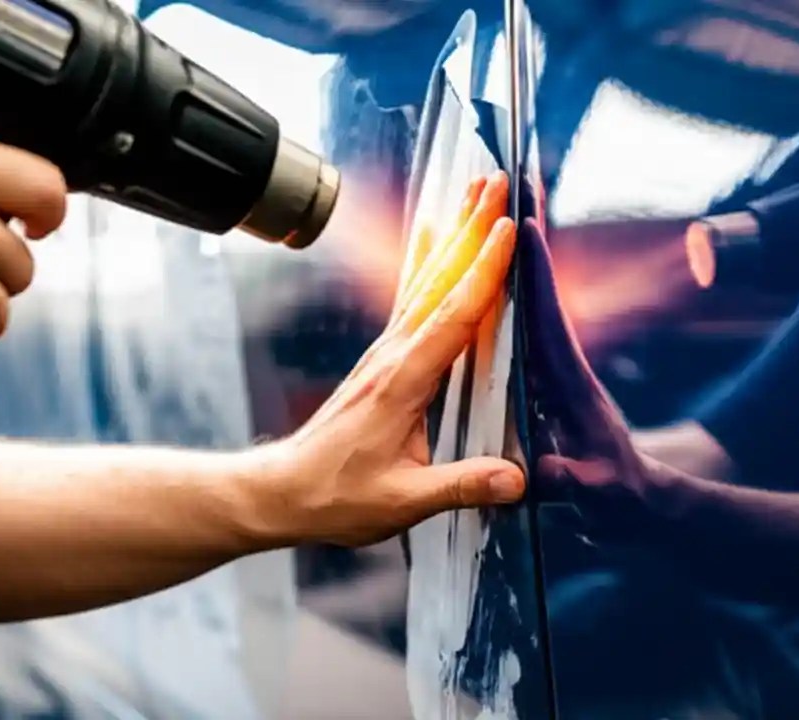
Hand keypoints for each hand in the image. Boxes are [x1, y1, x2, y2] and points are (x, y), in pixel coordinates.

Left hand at [268, 171, 524, 547]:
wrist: (283, 490)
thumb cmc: (337, 495)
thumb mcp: (402, 500)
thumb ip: (460, 485)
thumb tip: (515, 478)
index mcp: (403, 382)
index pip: (451, 317)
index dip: (482, 273)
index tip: (506, 230)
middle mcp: (393, 356)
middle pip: (439, 280)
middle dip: (469, 228)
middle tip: (494, 182)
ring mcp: (386, 353)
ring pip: (426, 281)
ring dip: (454, 235)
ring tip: (474, 194)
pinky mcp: (383, 359)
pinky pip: (412, 299)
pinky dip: (428, 263)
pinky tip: (433, 240)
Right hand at [512, 216, 694, 541]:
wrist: (640, 507)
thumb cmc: (618, 500)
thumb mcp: (592, 497)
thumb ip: (567, 482)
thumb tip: (541, 472)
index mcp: (569, 384)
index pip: (548, 319)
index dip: (537, 274)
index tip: (526, 225)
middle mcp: (560, 366)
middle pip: (536, 292)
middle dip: (524, 239)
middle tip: (512, 184)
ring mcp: (551, 371)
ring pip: (525, 304)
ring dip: (509, 258)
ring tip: (491, 209)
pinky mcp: (542, 382)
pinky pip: (516, 329)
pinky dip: (500, 295)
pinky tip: (479, 278)